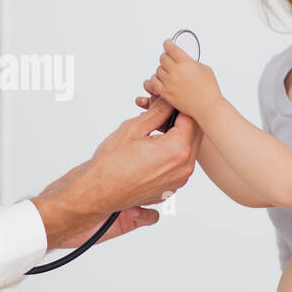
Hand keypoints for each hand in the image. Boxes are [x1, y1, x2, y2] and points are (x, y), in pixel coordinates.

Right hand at [32, 98, 200, 248]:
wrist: (98, 193)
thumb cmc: (110, 165)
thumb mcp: (134, 128)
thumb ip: (158, 112)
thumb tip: (168, 101)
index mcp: (177, 150)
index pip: (191, 117)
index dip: (179, 103)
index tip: (168, 99)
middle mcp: (183, 167)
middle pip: (194, 133)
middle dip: (179, 118)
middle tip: (161, 108)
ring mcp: (178, 180)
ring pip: (187, 148)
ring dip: (176, 134)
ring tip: (154, 126)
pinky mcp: (171, 187)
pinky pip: (178, 164)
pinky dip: (171, 151)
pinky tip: (152, 145)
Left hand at [144, 39, 221, 121]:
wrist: (208, 107)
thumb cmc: (209, 89)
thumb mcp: (204, 68)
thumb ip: (191, 62)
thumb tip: (183, 60)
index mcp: (186, 62)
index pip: (171, 48)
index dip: (168, 44)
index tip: (167, 43)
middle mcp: (176, 71)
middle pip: (163, 58)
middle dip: (166, 57)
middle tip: (169, 59)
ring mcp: (170, 82)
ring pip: (158, 70)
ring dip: (162, 69)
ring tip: (168, 72)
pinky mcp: (166, 93)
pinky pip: (153, 82)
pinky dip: (155, 79)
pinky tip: (160, 80)